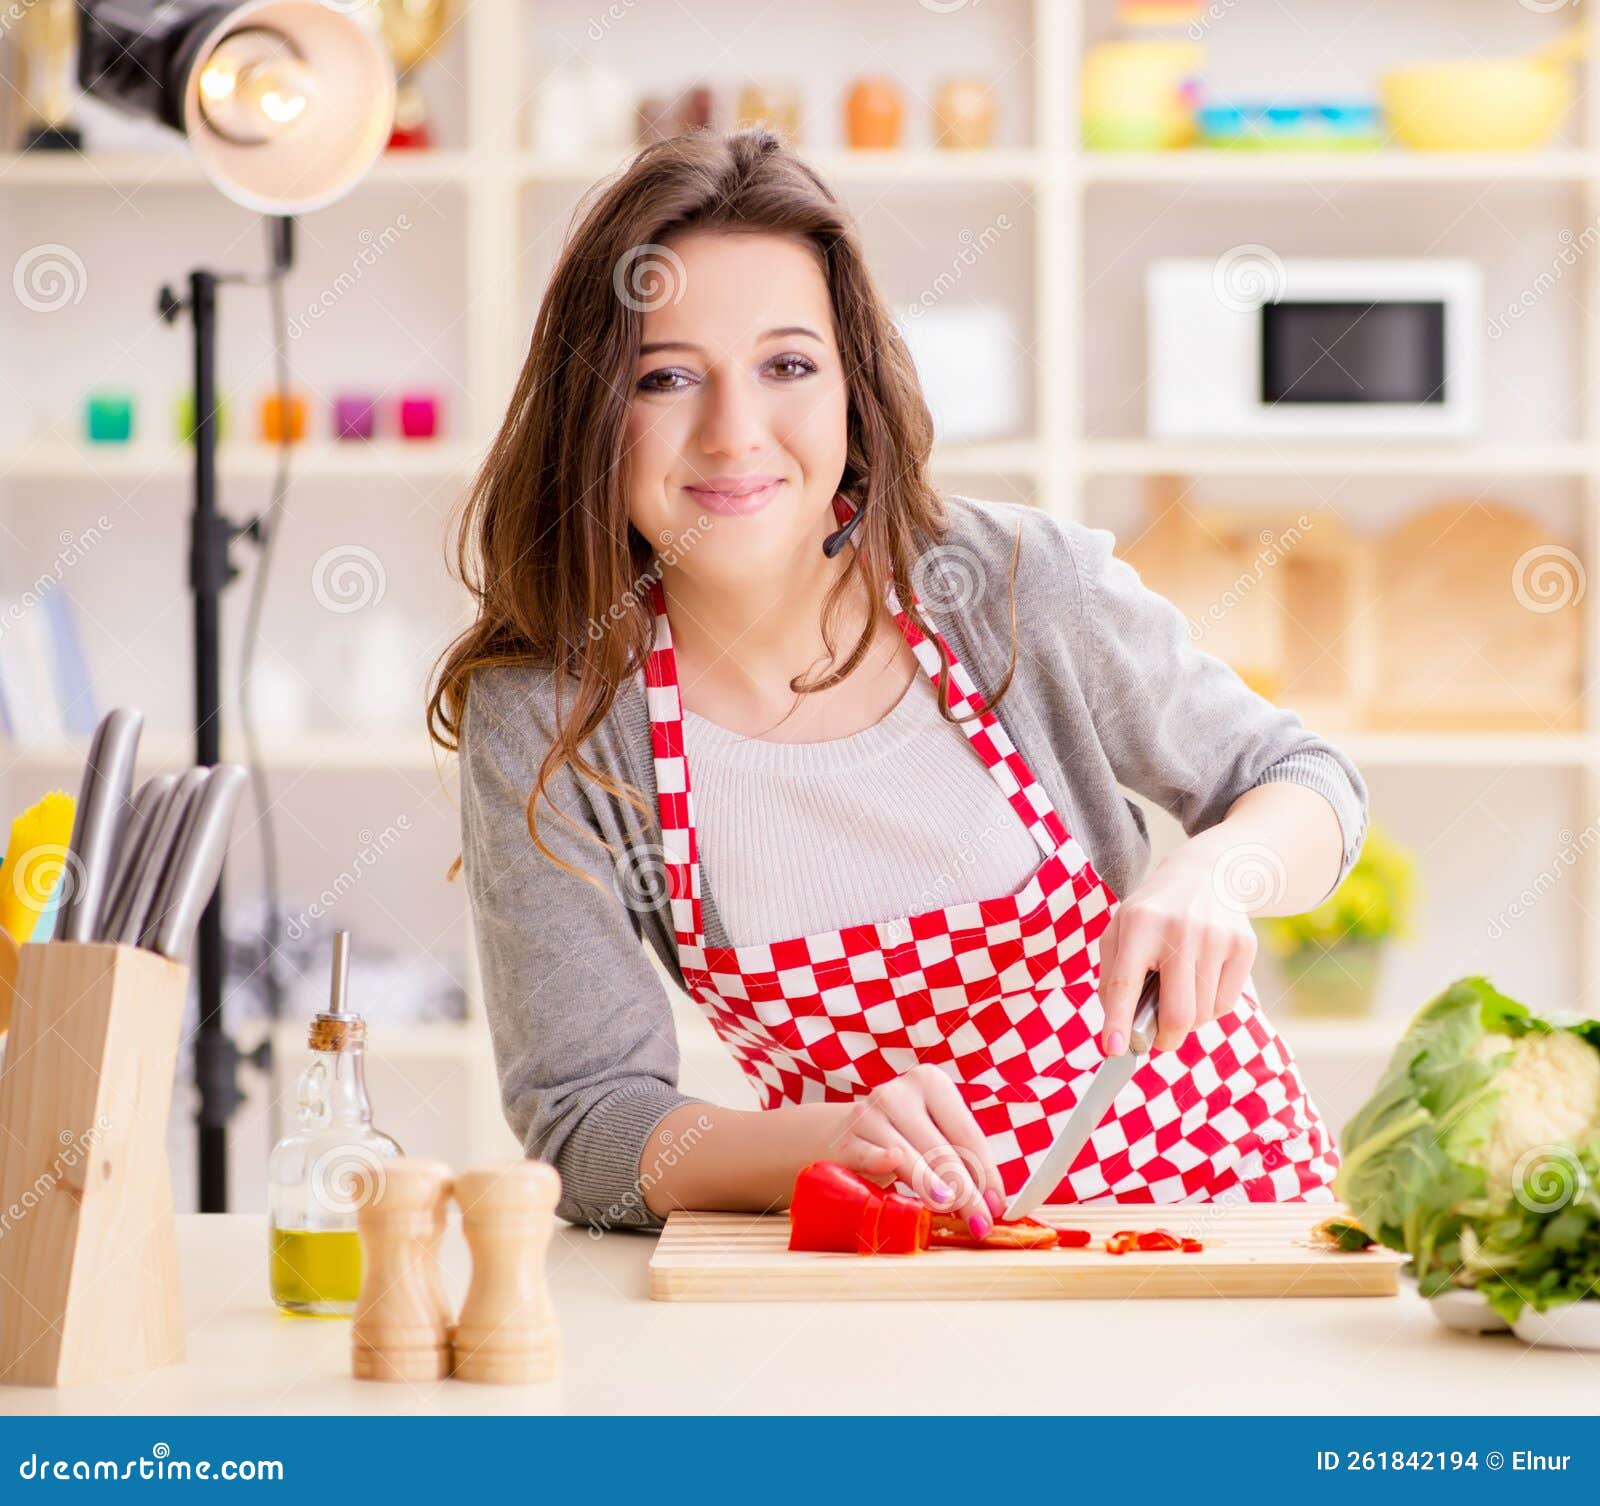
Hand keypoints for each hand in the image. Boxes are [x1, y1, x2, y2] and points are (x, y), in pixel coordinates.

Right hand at [824, 1065, 1006, 1237]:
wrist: (843, 1133)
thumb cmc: (902, 1137)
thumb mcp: (933, 1136)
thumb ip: (962, 1161)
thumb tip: (995, 1202)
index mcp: (930, 1083)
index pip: (967, 1133)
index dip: (986, 1172)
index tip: (998, 1206)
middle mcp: (899, 1092)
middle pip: (942, 1148)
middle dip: (966, 1191)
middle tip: (980, 1222)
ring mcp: (869, 1114)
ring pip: (911, 1156)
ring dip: (933, 1187)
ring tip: (952, 1208)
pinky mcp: (847, 1140)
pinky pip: (870, 1154)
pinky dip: (882, 1160)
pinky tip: (894, 1164)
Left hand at [1096, 850, 1256, 1056]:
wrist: (1205, 874)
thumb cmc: (1152, 914)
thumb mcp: (1120, 931)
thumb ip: (1112, 978)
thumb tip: (1119, 1029)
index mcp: (1138, 924)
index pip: (1125, 983)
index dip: (1118, 1022)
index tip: (1115, 1050)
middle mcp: (1179, 930)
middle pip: (1177, 1014)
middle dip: (1165, 1039)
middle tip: (1157, 1039)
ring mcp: (1216, 937)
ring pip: (1203, 1016)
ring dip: (1188, 1020)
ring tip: (1179, 992)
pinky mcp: (1244, 946)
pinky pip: (1226, 1005)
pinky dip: (1210, 1008)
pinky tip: (1201, 982)